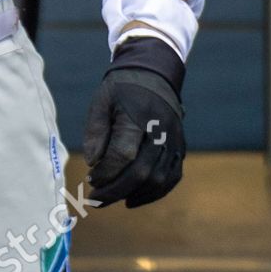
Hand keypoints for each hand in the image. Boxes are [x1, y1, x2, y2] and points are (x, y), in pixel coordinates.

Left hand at [83, 37, 185, 208]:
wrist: (154, 73)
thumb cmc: (122, 88)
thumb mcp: (102, 100)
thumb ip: (96, 131)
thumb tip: (93, 164)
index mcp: (139, 116)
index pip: (123, 154)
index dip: (106, 172)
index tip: (90, 179)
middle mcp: (161, 131)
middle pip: (141, 172)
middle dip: (115, 190)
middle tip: (95, 198)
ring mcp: (174, 141)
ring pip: (158, 180)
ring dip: (133, 195)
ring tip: (111, 197)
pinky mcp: (180, 148)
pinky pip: (171, 179)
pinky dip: (153, 193)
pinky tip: (132, 198)